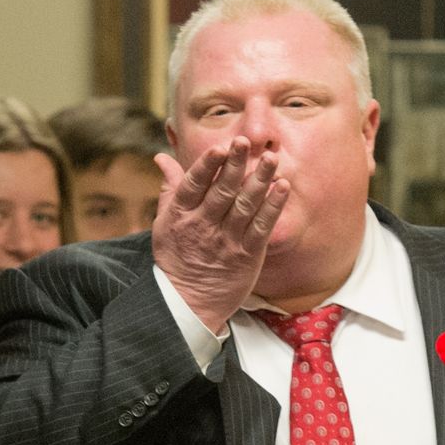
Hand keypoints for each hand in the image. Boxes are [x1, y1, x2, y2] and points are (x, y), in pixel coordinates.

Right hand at [152, 137, 289, 333]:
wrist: (188, 303)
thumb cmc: (175, 257)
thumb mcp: (163, 223)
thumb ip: (169, 188)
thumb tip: (162, 157)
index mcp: (181, 215)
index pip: (194, 185)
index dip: (207, 166)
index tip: (220, 148)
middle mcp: (203, 226)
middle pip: (222, 191)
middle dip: (235, 165)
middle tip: (246, 141)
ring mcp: (226, 241)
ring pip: (245, 206)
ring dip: (260, 180)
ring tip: (272, 159)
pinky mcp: (247, 255)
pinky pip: (262, 227)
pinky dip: (273, 207)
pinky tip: (282, 188)